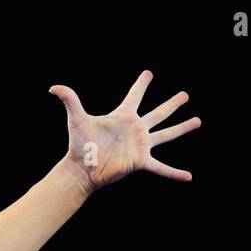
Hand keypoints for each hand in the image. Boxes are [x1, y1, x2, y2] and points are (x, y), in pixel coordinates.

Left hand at [52, 70, 199, 191]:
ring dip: (182, 128)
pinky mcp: (140, 161)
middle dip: (172, 104)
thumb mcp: (77, 119)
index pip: (135, 95)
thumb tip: (53, 87)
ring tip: (198, 121)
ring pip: (166, 134)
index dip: (141, 84)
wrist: (81, 169)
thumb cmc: (79, 145)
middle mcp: (135, 129)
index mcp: (123, 116)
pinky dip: (174, 173)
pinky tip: (188, 177)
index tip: (148, 74)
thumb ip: (69, 100)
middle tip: (185, 95)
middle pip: (158, 113)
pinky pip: (161, 167)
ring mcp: (140, 145)